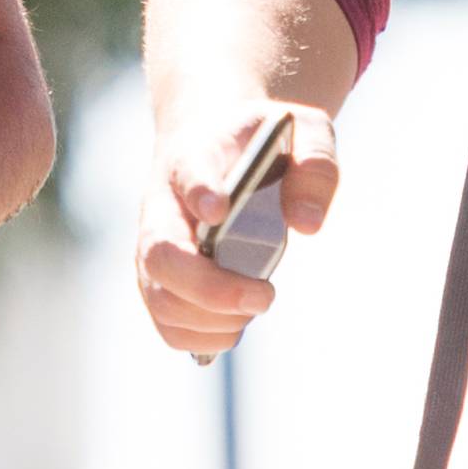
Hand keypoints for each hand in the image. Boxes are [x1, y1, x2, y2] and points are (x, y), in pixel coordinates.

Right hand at [131, 99, 336, 361]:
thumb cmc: (260, 141)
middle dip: (211, 289)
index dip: (199, 191)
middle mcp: (162, 205)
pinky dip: (203, 338)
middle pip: (159, 254)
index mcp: (195, 156)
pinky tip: (235, 324)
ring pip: (160, 298)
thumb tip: (306, 224)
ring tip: (255, 304)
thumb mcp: (302, 130)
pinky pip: (166, 324)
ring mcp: (153, 246)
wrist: (210, 141)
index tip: (219, 209)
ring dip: (212, 319)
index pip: (188, 172)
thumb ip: (313, 164)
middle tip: (267, 294)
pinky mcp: (159, 280)